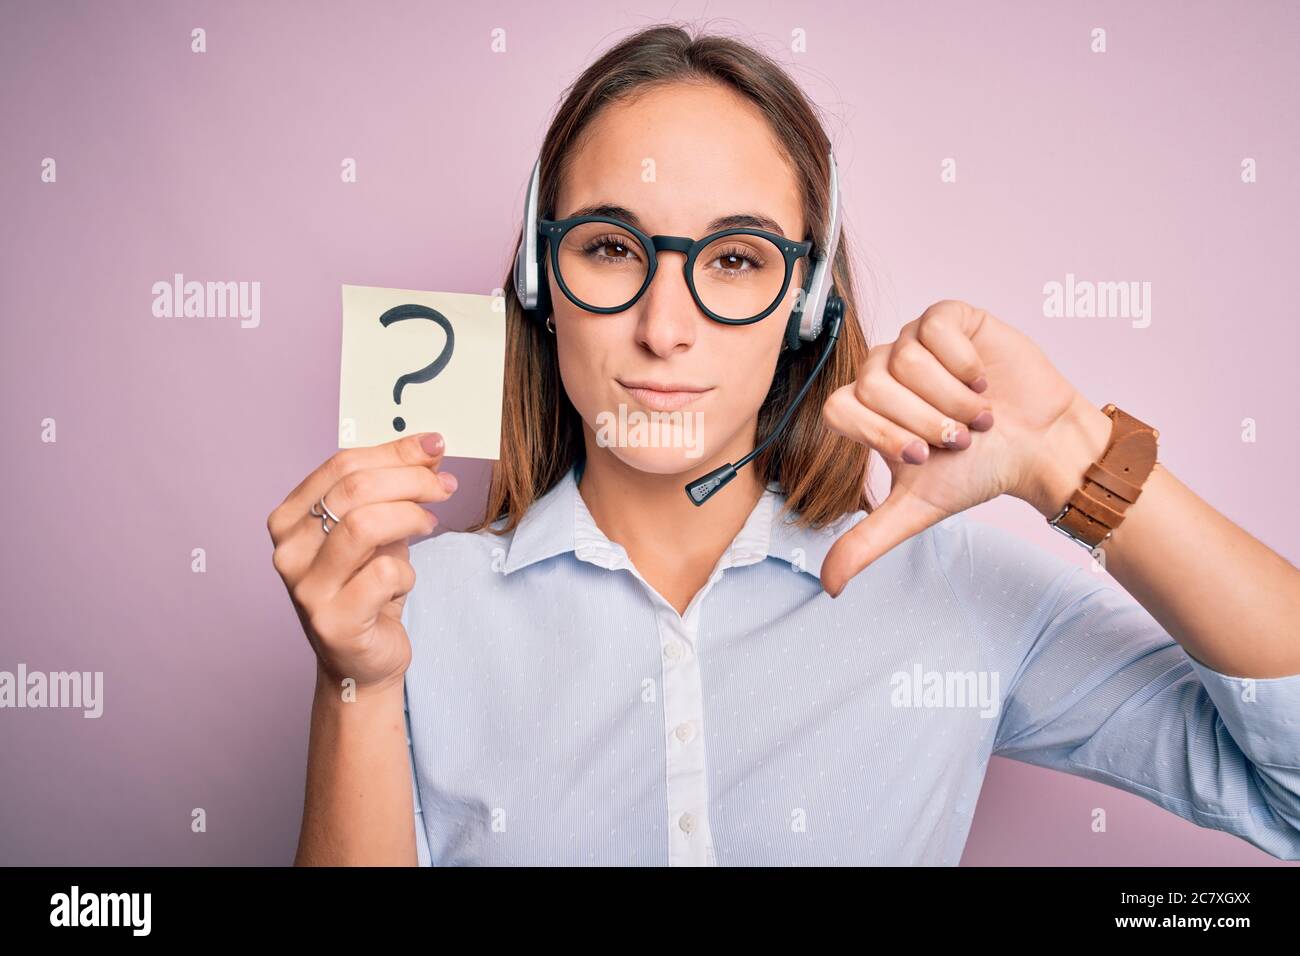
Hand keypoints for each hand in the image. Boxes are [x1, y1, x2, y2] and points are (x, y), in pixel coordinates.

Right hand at [266, 432, 458, 692]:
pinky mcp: (332, 621)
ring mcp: (306, 588)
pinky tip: (404, 581)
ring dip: (410, 517)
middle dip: (411, 479)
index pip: (341, 464)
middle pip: (354, 489)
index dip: (394, 450)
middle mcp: (288, 551)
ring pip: (363, 525)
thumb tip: (429, 450)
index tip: (434, 446)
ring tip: (431, 523)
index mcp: (289, 519)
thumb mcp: (377, 531)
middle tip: (445, 486)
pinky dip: (406, 572)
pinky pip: (383, 575)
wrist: (361, 661)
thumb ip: (393, 490)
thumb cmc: (368, 588)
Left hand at [818, 299, 1111, 596]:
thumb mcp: (917, 509)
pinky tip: (983, 381)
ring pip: (906, 359)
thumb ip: (868, 540)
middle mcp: (883, 370)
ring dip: (949, 398)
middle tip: (958, 440)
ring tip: (978, 416)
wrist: (1039, 447)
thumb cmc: (976, 473)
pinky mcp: (948, 318)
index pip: (840, 408)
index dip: (880, 434)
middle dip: (922, 422)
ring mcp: (913, 341)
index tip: (921, 457)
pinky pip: (934, 327)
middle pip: (872, 385)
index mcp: (866, 409)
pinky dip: (963, 363)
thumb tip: (829, 586)